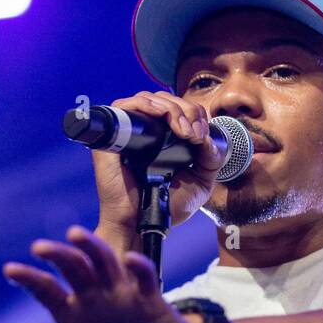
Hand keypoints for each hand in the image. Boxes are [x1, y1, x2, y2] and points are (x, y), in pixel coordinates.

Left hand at [4, 227, 203, 322]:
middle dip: (57, 256)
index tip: (10, 270)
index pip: (47, 291)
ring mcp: (121, 293)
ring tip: (74, 234)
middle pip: (73, 267)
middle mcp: (94, 296)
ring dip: (91, 247)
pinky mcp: (149, 297)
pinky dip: (138, 267)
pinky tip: (130, 260)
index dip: (29, 280)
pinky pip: (143, 277)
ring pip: (104, 262)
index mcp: (73, 313)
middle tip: (39, 248)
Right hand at [90, 90, 224, 238]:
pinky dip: (146, 104)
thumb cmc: (166, 207)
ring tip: (184, 132)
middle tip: (194, 135)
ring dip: (172, 108)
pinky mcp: (111, 133)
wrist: (141, 223)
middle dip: (188, 111)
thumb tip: (209, 136)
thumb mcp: (200, 183)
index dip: (196, 114)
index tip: (202, 137)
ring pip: (149, 98)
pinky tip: (162, 116)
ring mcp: (127, 130)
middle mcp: (146, 130)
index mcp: (165, 137)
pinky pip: (125, 104)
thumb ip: (211, 160)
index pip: (181, 108)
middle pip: (167, 99)